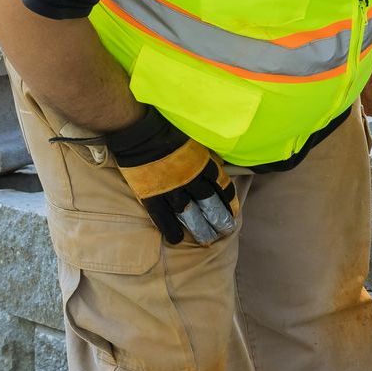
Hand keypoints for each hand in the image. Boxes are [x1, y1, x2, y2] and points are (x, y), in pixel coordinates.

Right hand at [105, 105, 238, 244]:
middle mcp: (190, 179)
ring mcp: (171, 189)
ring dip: (200, 229)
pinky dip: (171, 229)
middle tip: (225, 230)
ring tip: (207, 241)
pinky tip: (177, 239)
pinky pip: (163, 218)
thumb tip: (217, 165)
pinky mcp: (152, 195)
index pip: (222, 186)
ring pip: (190, 215)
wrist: (138, 130)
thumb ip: (204, 155)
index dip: (228, 201)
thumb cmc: (165, 129)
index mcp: (202, 164)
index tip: (233, 212)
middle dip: (219, 219)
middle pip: (209, 204)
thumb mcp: (192, 140)